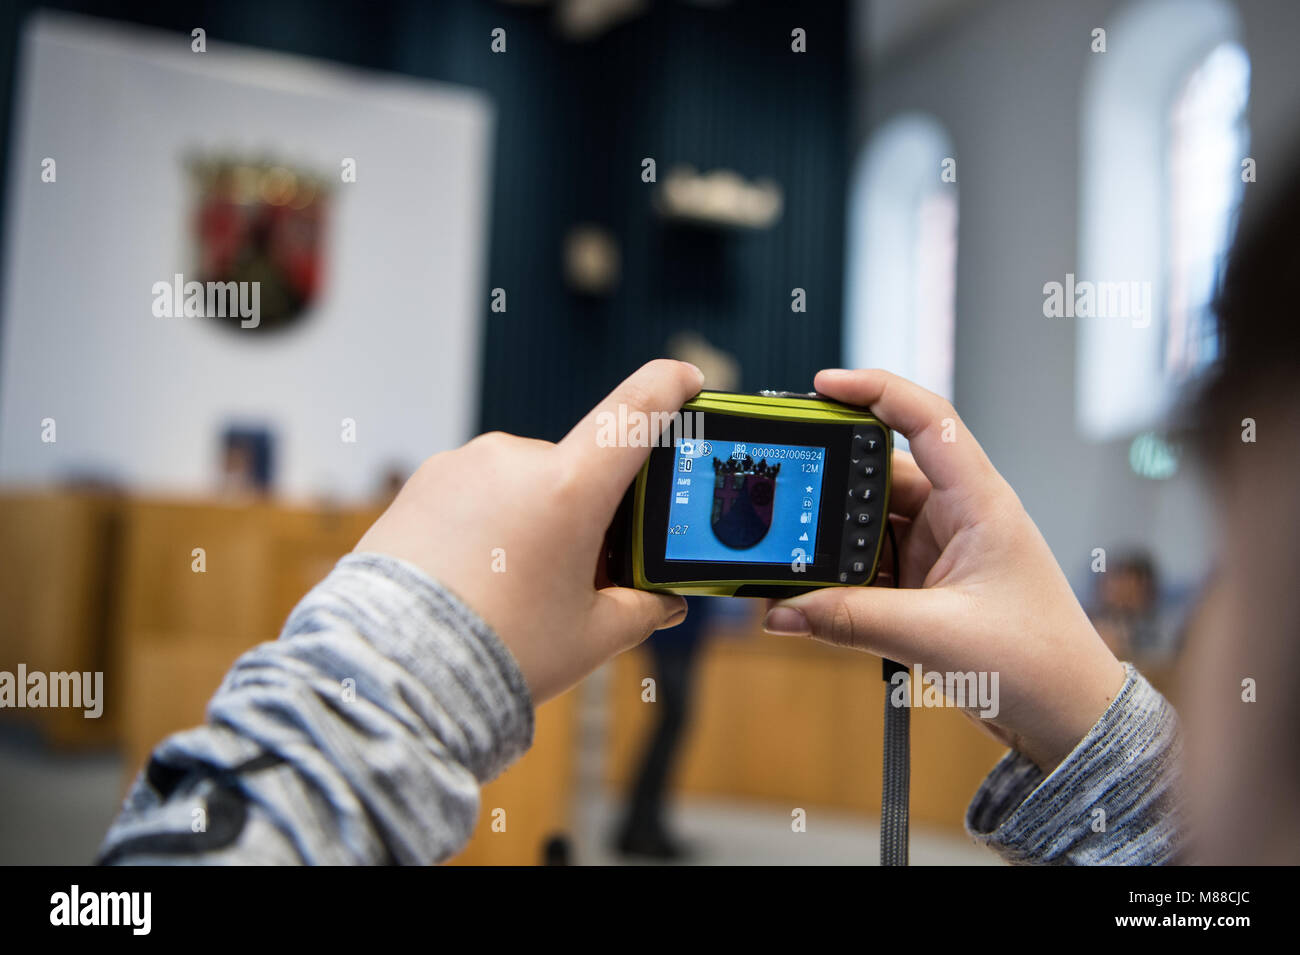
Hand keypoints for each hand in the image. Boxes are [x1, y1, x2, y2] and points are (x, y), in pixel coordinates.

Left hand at [356, 359, 703, 702]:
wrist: (396, 672)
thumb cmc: (495, 654)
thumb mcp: (591, 637)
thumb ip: (642, 609)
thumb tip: (665, 602)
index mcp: (567, 489)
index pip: (634, 412)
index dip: (669, 387)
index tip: (687, 379)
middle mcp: (513, 460)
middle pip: (577, 471)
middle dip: (588, 516)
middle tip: (578, 578)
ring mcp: (462, 465)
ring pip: (525, 483)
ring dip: (535, 519)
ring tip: (515, 588)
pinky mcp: (423, 483)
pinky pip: (477, 493)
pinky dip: (489, 523)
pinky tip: (478, 577)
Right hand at [763, 369, 1125, 771]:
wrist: (1068, 719)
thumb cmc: (1037, 665)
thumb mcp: (935, 637)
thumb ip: (851, 620)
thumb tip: (783, 610)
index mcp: (980, 504)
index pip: (928, 421)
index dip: (876, 391)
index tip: (823, 385)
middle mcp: (960, 516)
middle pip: (882, 473)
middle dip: (832, 481)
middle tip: (786, 486)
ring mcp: (943, 550)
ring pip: (871, 523)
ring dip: (833, 540)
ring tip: (791, 555)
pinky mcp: (929, 585)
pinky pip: (873, 564)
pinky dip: (842, 575)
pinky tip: (813, 591)